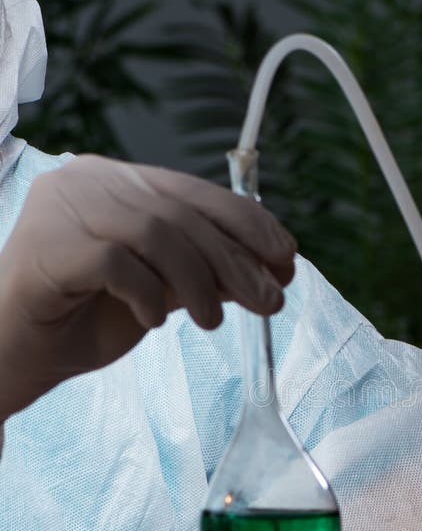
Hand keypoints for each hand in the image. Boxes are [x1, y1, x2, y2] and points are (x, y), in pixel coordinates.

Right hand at [0, 155, 295, 418]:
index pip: (198, 193)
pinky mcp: (46, 243)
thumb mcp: (168, 289)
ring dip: (198, 282)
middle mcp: (91, 179)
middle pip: (183, 214)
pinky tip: (154, 321)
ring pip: (156, 232)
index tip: (287, 258)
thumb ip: (212, 272)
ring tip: (212, 322)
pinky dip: (147, 295)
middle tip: (271, 301)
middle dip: (236, 261)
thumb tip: (276, 271)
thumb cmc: (94, 315)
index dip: (250, 225)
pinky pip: (117, 263)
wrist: (25, 351)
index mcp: (123, 180)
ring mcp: (62, 206)